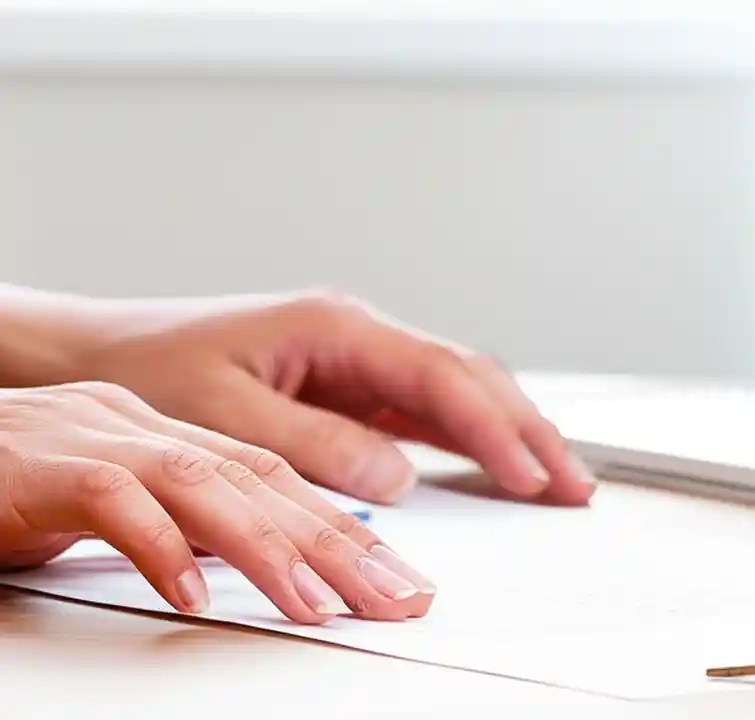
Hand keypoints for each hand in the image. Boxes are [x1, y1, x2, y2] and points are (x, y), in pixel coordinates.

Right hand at [0, 382, 432, 622]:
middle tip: (397, 597)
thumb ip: (178, 523)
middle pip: (264, 480)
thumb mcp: (107, 505)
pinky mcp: (37, 466)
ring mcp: (91, 438)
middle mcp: (141, 426)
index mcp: (166, 431)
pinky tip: (193, 596)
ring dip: (271, 548)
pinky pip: (111, 503)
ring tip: (320, 605)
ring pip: (205, 484)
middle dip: (340, 543)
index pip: (277, 477)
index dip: (346, 528)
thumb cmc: (4, 480)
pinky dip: (159, 548)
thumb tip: (255, 563)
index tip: (399, 579)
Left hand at [11, 287, 596, 505]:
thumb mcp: (223, 412)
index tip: (532, 472)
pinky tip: (500, 465)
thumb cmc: (149, 369)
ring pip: (459, 394)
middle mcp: (358, 337)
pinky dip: (472, 441)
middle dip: (527, 429)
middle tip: (575, 483)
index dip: (495, 427)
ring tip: (559, 478)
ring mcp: (359, 362)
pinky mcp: (351, 390)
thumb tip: (397, 478)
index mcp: (336, 325)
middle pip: (469, 379)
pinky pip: (428, 414)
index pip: (440, 376)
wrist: (100, 355)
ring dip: (511, 434)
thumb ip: (316, 443)